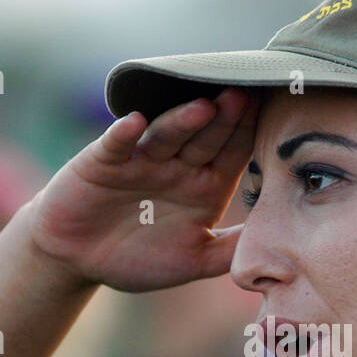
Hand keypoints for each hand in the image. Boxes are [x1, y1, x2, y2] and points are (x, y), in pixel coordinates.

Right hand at [27, 86, 259, 290]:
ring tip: (204, 105)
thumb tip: (275, 244)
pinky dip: (124, 134)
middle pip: (206, 136)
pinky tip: (134, 122)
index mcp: (205, 184)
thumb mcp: (192, 261)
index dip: (250, 137)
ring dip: (183, 120)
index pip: (233, 153)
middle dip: (225, 118)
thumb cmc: (137, 258)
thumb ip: (228, 251)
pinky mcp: (104, 160)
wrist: (78, 258)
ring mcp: (142, 158)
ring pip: (167, 134)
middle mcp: (178, 164)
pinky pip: (116, 144)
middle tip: (246, 95)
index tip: (278, 116)